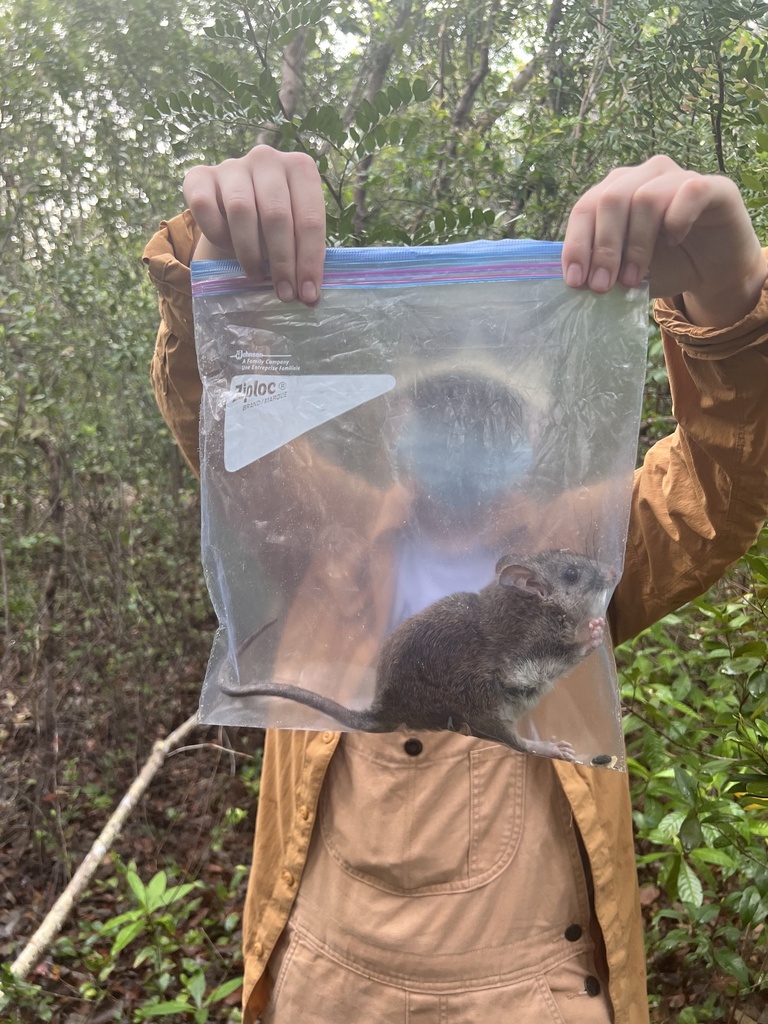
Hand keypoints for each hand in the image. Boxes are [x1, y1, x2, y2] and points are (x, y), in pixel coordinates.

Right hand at [183, 145, 325, 304]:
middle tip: (284, 293)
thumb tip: (309, 294)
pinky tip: (228, 249)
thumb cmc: (272, 225)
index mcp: (300, 168)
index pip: (310, 218)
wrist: (232, 209)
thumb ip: (304, 253)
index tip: (308, 294)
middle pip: (276, 215)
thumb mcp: (295, 232)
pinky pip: (204, 206)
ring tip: (256, 276)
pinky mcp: (200, 176)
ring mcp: (232, 165)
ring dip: (250, 252)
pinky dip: (217, 234)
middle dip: (282, 262)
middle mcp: (267, 159)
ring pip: (241, 210)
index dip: (310, 260)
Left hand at [562, 154, 765, 326]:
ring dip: (636, 245)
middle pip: (611, 199)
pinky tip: (674, 242)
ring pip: (645, 198)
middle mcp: (644, 176)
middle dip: (604, 248)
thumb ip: (603, 268)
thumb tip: (577, 281)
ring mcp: (677, 177)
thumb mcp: (626, 271)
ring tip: (633, 279)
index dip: (577, 244)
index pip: (586, 207)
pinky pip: (689, 193)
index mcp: (616, 191)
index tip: (576, 281)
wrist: (713, 270)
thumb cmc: (665, 266)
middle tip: (603, 286)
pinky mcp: (712, 186)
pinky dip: (677, 221)